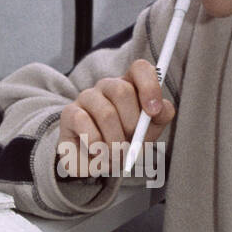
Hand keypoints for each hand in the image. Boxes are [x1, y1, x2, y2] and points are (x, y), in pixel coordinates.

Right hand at [57, 60, 174, 176]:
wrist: (97, 163)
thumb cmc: (125, 142)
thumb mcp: (149, 131)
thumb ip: (161, 116)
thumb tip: (161, 108)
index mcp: (130, 85)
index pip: (139, 68)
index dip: (149, 86)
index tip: (154, 111)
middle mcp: (107, 86)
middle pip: (122, 90)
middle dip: (132, 124)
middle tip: (131, 145)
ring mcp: (86, 97)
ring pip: (106, 113)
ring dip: (115, 142)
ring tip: (115, 155)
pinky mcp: (69, 113)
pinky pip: (84, 123)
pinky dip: (95, 144)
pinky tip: (96, 152)